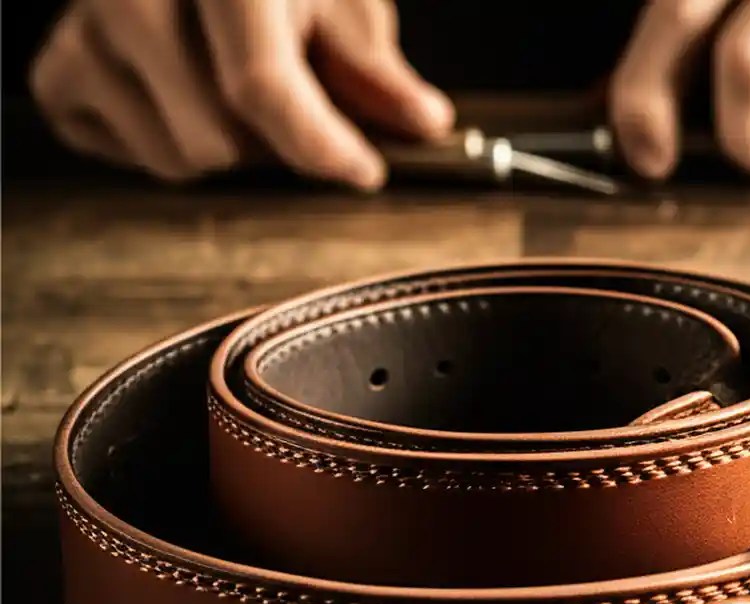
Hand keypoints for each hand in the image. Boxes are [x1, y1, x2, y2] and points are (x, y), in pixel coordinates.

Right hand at [29, 0, 453, 189]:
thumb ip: (374, 69)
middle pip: (219, 143)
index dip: (321, 145)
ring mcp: (84, 35)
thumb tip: (425, 123)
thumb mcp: (339, 2)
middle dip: (271, 145)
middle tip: (288, 108)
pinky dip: (170, 143)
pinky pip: (131, 159)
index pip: (260, 85)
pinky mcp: (57, 74)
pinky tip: (181, 96)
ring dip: (224, 147)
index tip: (364, 172)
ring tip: (229, 90)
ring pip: (178, 160)